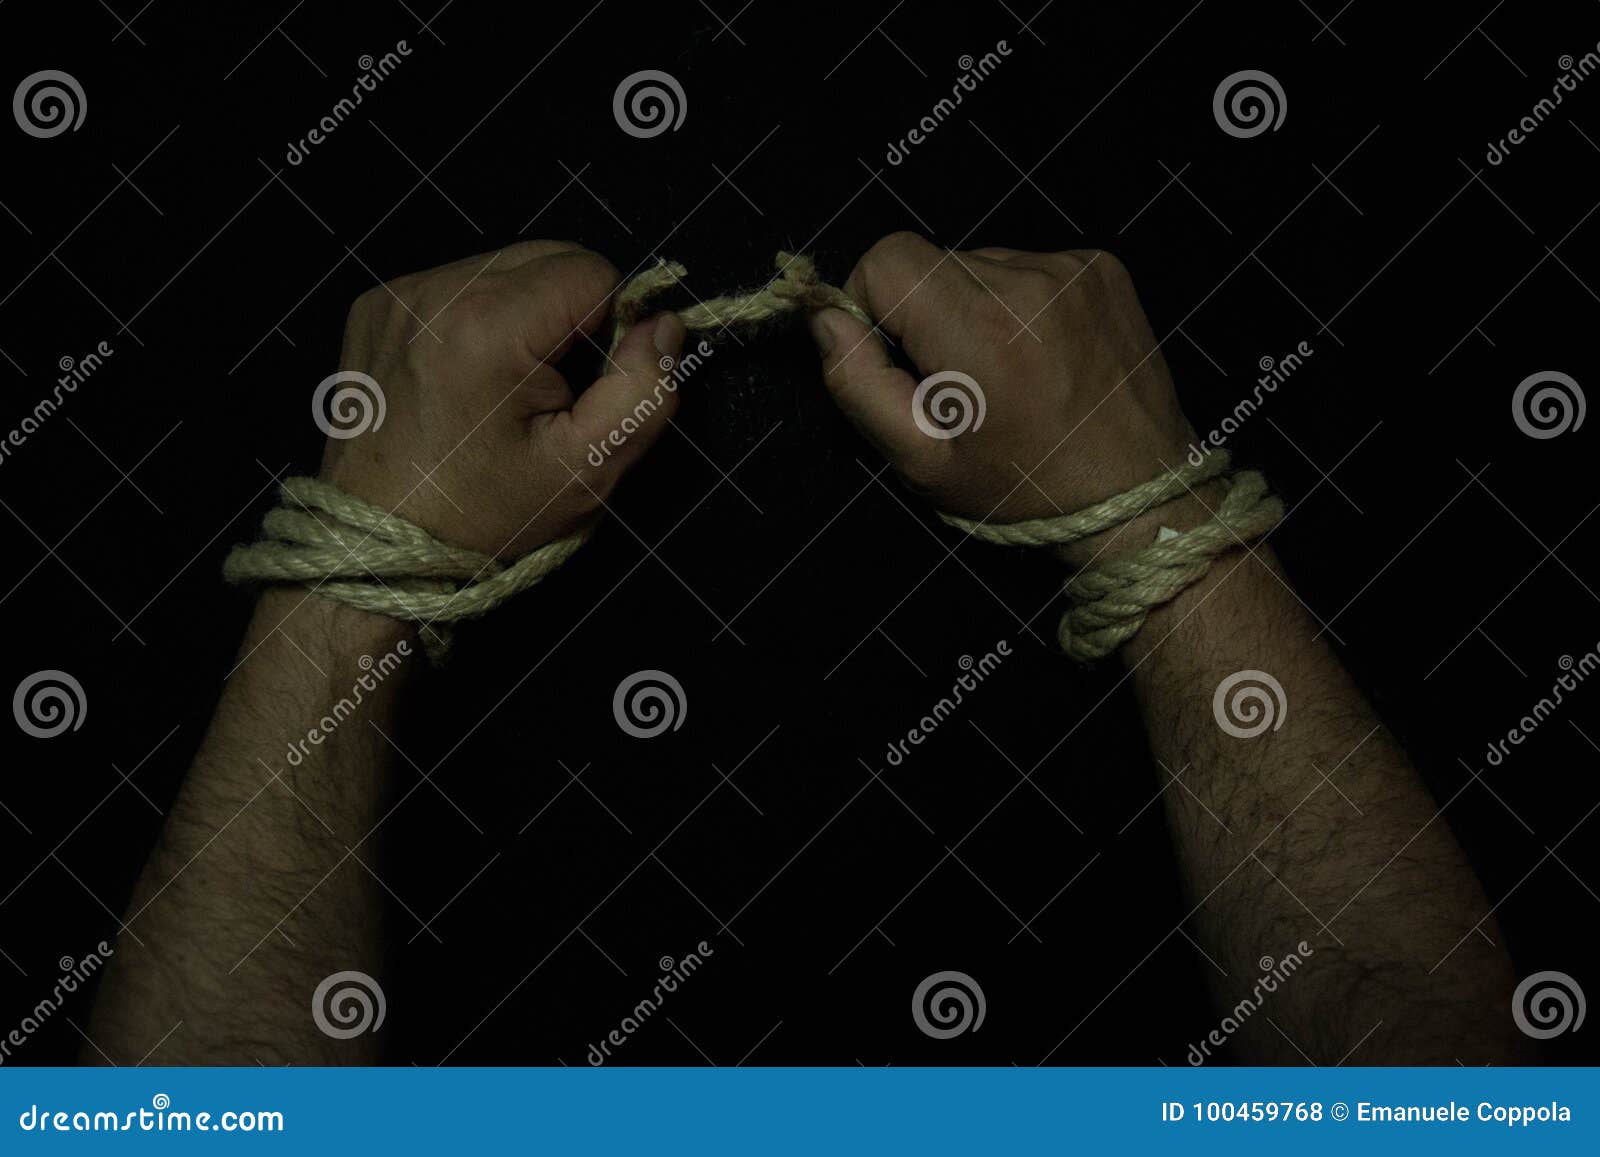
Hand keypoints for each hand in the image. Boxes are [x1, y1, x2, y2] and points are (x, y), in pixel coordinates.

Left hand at [319, 241, 685, 558]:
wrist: (377, 549)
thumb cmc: (485, 516)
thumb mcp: (584, 469)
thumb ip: (642, 392)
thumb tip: (665, 324)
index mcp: (487, 325)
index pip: (593, 271)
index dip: (611, 327)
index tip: (584, 387)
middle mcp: (435, 290)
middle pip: (547, 256)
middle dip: (568, 315)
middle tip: (549, 392)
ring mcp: (396, 294)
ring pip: (504, 267)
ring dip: (525, 315)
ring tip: (504, 390)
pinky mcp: (374, 306)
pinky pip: (457, 285)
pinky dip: (478, 319)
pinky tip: (466, 379)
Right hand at [810, 232, 1205, 559]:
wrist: (1139, 495)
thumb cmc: (1023, 487)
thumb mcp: (923, 460)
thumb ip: (859, 384)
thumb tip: (825, 318)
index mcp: (978, 327)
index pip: (886, 258)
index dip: (872, 305)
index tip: (897, 359)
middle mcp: (1028, 281)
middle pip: (931, 260)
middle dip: (926, 314)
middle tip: (958, 382)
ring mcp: (1072, 268)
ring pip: (979, 263)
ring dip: (975, 308)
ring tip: (1007, 373)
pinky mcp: (1102, 268)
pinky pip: (1028, 266)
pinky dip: (1020, 304)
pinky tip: (1041, 356)